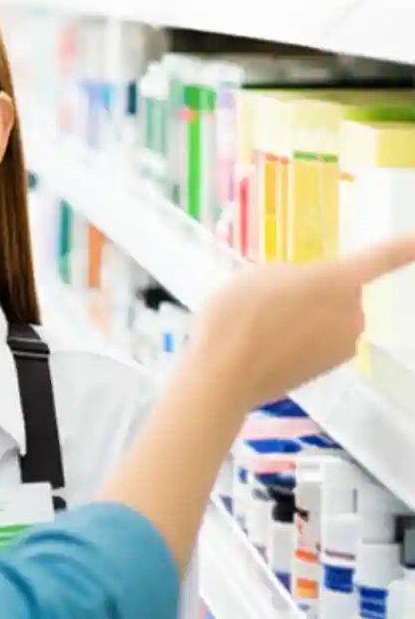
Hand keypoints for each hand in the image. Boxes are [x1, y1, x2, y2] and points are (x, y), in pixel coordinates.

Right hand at [189, 236, 414, 409]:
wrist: (224, 374)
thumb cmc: (236, 316)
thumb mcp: (258, 276)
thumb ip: (293, 276)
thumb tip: (304, 289)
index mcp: (336, 280)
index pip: (382, 258)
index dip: (406, 247)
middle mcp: (351, 312)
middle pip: (339, 292)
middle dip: (314, 293)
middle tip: (270, 300)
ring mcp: (344, 344)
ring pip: (329, 319)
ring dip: (305, 319)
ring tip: (262, 327)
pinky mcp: (330, 368)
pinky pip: (320, 343)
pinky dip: (300, 342)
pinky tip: (267, 347)